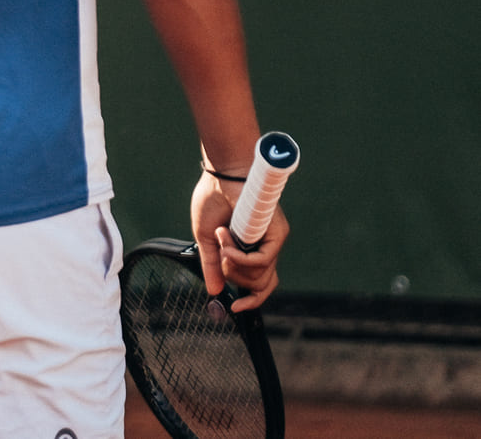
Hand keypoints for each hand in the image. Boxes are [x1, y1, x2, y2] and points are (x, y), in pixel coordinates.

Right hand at [191, 172, 288, 310]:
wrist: (223, 174)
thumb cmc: (213, 199)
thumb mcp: (205, 238)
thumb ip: (211, 265)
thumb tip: (215, 292)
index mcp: (251, 250)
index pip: (260, 284)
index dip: (251, 300)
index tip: (235, 308)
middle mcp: (266, 248)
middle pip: (259, 285)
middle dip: (234, 277)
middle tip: (219, 257)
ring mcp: (273, 242)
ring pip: (259, 277)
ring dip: (232, 264)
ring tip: (220, 240)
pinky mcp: (277, 234)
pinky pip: (260, 261)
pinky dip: (238, 256)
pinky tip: (225, 240)